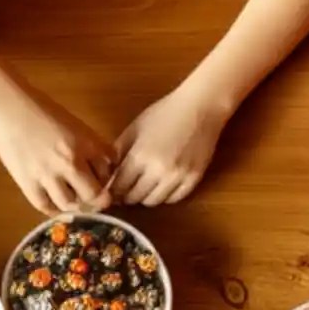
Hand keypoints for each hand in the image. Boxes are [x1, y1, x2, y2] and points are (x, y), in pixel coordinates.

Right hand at [0, 91, 113, 214]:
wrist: (9, 110)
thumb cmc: (42, 111)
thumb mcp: (75, 124)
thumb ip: (91, 145)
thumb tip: (106, 163)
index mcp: (85, 144)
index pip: (106, 172)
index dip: (106, 179)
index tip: (101, 182)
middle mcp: (70, 163)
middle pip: (93, 194)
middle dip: (96, 200)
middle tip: (93, 200)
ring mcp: (48, 175)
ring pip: (70, 204)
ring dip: (75, 206)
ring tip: (74, 202)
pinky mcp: (28, 183)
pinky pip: (44, 205)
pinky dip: (53, 209)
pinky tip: (55, 205)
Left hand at [112, 86, 228, 205]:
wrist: (200, 108)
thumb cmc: (165, 113)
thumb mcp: (135, 128)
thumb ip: (119, 151)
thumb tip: (108, 173)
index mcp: (140, 155)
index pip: (119, 186)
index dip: (112, 191)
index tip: (110, 191)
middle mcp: (158, 170)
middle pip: (134, 197)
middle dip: (126, 196)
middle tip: (124, 191)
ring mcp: (178, 176)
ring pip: (153, 201)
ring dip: (144, 197)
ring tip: (142, 188)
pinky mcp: (194, 179)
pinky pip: (174, 199)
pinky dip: (164, 196)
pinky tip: (160, 187)